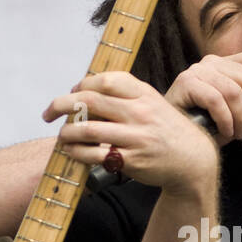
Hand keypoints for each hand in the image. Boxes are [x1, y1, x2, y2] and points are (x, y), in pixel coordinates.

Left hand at [44, 72, 217, 193]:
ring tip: (62, 136)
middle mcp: (139, 113)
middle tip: (48, 113)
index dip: (81, 84)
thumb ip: (126, 93)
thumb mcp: (154, 102)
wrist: (193, 160)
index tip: (71, 92)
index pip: (105, 80)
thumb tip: (86, 90)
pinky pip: (95, 155)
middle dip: (61, 105)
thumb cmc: (167, 130)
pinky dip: (78, 153)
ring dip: (67, 133)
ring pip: (88, 129)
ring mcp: (136, 137)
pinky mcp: (132, 161)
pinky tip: (73, 152)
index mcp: (144, 94)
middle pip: (89, 101)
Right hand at [164, 52, 241, 144]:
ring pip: (234, 91)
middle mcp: (211, 63)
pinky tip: (225, 132)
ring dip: (241, 118)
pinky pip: (216, 100)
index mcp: (226, 65)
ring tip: (236, 133)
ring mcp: (197, 71)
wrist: (177, 140)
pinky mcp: (186, 84)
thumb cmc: (207, 127)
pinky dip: (226, 120)